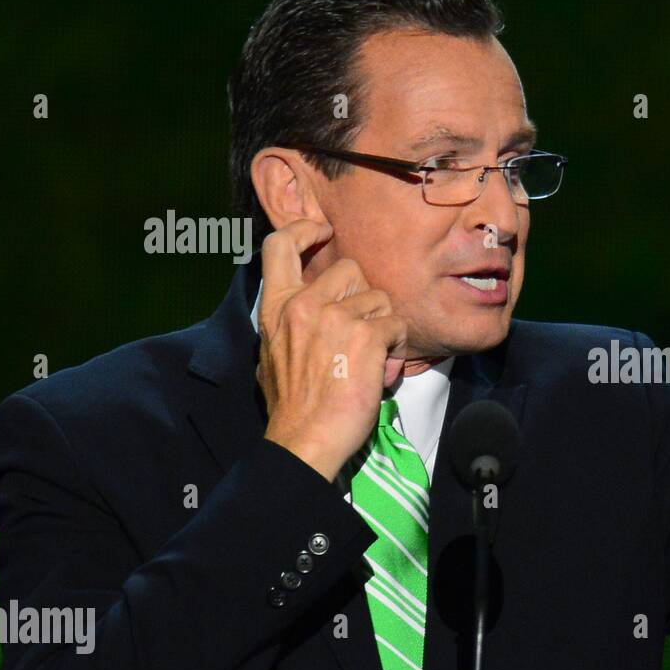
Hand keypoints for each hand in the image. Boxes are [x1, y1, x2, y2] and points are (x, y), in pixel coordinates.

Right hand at [256, 219, 408, 481]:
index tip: (323, 231)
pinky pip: (397, 326)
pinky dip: (396, 348)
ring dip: (383, 325)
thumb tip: (300, 312)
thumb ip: (287, 324)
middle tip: (362, 329)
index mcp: (276, 307)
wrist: (305, 439)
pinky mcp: (366, 337)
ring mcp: (335, 318)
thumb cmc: (292, 405)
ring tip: (371, 357)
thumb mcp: (271, 354)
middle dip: (363, 296)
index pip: (280, 245)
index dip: (305, 230)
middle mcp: (303, 304)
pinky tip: (382, 370)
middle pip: (349, 268)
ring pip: (379, 298)